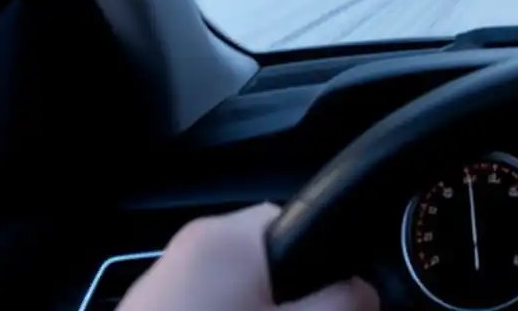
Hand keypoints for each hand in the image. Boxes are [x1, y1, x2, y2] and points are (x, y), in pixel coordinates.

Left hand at [117, 203, 378, 310]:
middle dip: (294, 291)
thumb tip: (366, 290)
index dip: (326, 256)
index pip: (300, 215)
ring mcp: (163, 279)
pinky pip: (209, 303)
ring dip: (262, 307)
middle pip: (271, 255)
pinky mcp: (151, 308)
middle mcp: (190, 245)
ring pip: (239, 285)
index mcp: (226, 236)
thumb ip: (339, 303)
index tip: (337, 294)